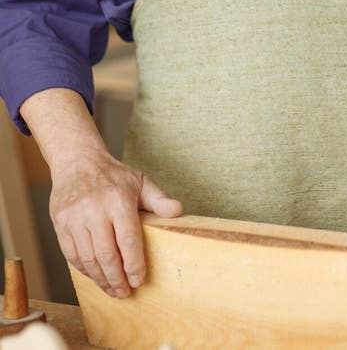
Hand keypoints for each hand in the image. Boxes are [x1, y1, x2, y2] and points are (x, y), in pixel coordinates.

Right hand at [49, 149, 181, 297]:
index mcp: (118, 200)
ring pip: (88, 259)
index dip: (134, 265)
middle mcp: (95, 210)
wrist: (78, 161)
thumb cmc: (113, 175)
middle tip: (126, 292)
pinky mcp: (60, 224)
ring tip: (112, 289)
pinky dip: (85, 270)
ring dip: (101, 279)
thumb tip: (178, 211)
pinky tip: (95, 275)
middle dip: (117, 279)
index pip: (128, 240)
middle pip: (107, 255)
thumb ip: (159, 199)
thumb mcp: (140, 181)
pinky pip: (72, 255)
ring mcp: (75, 218)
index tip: (139, 280)